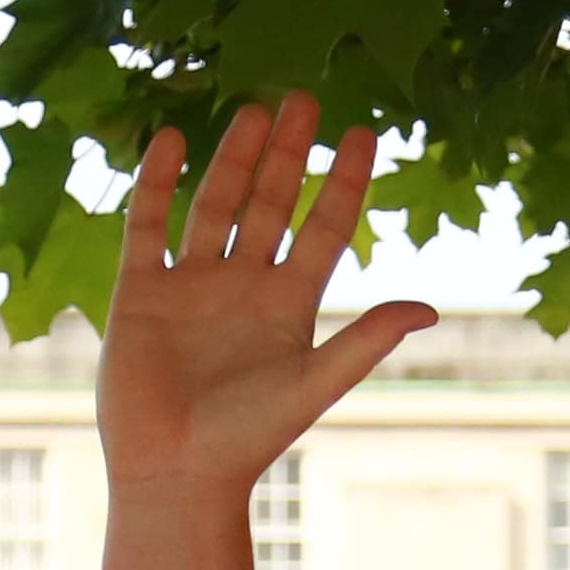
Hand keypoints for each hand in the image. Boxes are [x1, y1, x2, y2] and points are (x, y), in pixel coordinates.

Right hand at [103, 94, 437, 501]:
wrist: (175, 472)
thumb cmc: (248, 438)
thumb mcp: (313, 383)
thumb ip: (364, 340)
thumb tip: (428, 309)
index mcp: (290, 305)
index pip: (325, 228)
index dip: (344, 182)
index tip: (364, 132)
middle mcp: (243, 286)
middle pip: (271, 204)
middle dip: (287, 154)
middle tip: (304, 96)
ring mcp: (191, 284)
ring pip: (215, 205)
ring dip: (233, 159)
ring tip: (254, 108)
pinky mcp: (140, 291)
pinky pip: (148, 225)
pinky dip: (156, 184)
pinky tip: (170, 141)